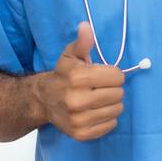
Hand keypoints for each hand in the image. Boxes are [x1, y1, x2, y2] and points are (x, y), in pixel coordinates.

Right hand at [36, 21, 125, 140]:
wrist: (42, 100)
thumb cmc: (63, 75)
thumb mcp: (71, 55)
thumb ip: (82, 42)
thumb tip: (86, 27)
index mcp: (77, 77)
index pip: (118, 76)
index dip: (112, 74)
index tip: (103, 75)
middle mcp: (76, 100)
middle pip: (119, 94)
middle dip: (112, 89)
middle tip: (100, 88)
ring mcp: (78, 119)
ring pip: (117, 110)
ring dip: (111, 104)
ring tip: (97, 100)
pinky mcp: (81, 134)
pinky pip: (111, 125)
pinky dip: (107, 118)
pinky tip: (95, 112)